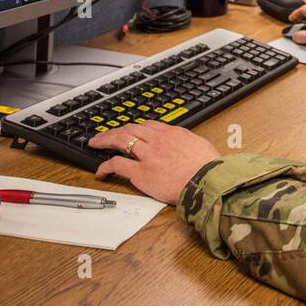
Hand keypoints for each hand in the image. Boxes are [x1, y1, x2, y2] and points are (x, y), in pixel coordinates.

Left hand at [88, 121, 220, 203]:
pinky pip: (117, 164)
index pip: (149, 125)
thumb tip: (185, 146)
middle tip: (105, 134)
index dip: (135, 127)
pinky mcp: (141, 172)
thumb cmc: (209, 168)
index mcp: (173, 133)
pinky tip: (100, 171)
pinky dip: (105, 166)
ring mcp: (148, 155)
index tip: (130, 130)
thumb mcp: (200, 146)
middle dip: (116, 130)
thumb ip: (188, 143)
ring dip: (105, 141)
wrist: (208, 180)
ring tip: (96, 143)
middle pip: (131, 129)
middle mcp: (158, 140)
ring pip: (121, 141)